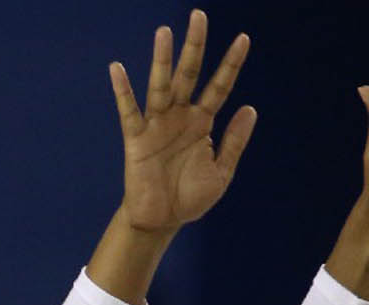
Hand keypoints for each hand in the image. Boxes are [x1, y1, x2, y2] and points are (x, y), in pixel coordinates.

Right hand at [109, 9, 255, 234]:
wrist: (161, 221)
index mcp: (202, 122)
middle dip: (195, 46)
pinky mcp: (137, 138)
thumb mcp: (222, 172)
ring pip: (161, 85)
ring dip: (162, 60)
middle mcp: (180, 116)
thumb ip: (234, 141)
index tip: (244, 38)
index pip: (220, 86)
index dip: (231, 63)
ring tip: (165, 32)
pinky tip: (117, 69)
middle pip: (189, 74)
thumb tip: (250, 107)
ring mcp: (157, 125)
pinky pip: (130, 112)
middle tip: (199, 16)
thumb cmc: (190, 197)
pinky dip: (123, 91)